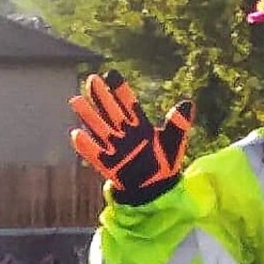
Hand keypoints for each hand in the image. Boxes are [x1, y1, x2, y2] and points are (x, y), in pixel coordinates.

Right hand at [69, 69, 194, 205]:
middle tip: (92, 79)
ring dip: (89, 116)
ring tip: (76, 100)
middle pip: (112, 111)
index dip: (120, 89)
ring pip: (100, 128)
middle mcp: (126, 134)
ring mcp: (116, 149)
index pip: (129, 104)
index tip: (111, 74)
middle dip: (102, 96)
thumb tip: (188, 103)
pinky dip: (86, 146)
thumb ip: (178, 123)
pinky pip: (95, 154)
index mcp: (141, 126)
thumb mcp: (174, 141)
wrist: (158, 189)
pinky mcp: (109, 165)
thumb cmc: (165, 162)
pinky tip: (76, 134)